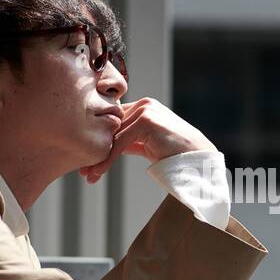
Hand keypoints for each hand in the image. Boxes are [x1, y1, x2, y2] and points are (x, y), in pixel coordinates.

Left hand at [80, 97, 214, 183]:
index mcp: (144, 106)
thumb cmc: (175, 153)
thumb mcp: (147, 144)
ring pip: (113, 137)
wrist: (197, 159)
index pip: (115, 122)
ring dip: (99, 158)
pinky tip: (99, 173)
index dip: (101, 140)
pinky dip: (108, 159)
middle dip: (96, 150)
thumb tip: (108, 148)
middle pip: (111, 128)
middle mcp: (144, 104)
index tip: (88, 159)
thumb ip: (129, 141)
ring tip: (88, 175)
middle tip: (82, 170)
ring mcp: (146, 110)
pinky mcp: (147, 121)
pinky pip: (120, 143)